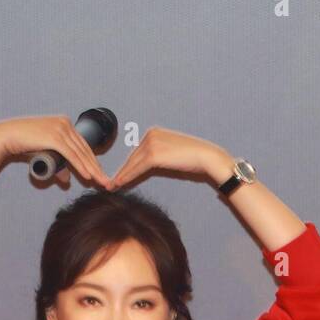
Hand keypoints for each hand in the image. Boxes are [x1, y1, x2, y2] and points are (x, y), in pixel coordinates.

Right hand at [0, 115, 112, 189]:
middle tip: (106, 181)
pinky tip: (88, 175)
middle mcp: (65, 124)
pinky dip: (81, 166)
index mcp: (65, 124)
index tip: (100, 175)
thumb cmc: (24, 144)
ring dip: (92, 169)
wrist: (7, 136)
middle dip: (97, 168)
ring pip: (80, 153)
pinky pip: (71, 155)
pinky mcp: (55, 137)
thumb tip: (67, 180)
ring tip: (101, 182)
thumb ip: (58, 166)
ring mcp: (61, 129)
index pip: (83, 146)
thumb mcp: (45, 155)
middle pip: (85, 150)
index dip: (93, 162)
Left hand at [109, 127, 231, 189]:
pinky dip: (126, 177)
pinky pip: (136, 169)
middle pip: (133, 157)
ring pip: (132, 163)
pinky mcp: (153, 155)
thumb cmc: (195, 159)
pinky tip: (119, 184)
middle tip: (111, 183)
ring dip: (121, 176)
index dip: (128, 166)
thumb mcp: (172, 154)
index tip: (120, 176)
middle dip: (122, 171)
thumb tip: (145, 167)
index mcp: (155, 132)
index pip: (137, 152)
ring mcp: (151, 143)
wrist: (208, 158)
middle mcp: (151, 134)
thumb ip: (159, 156)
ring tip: (112, 187)